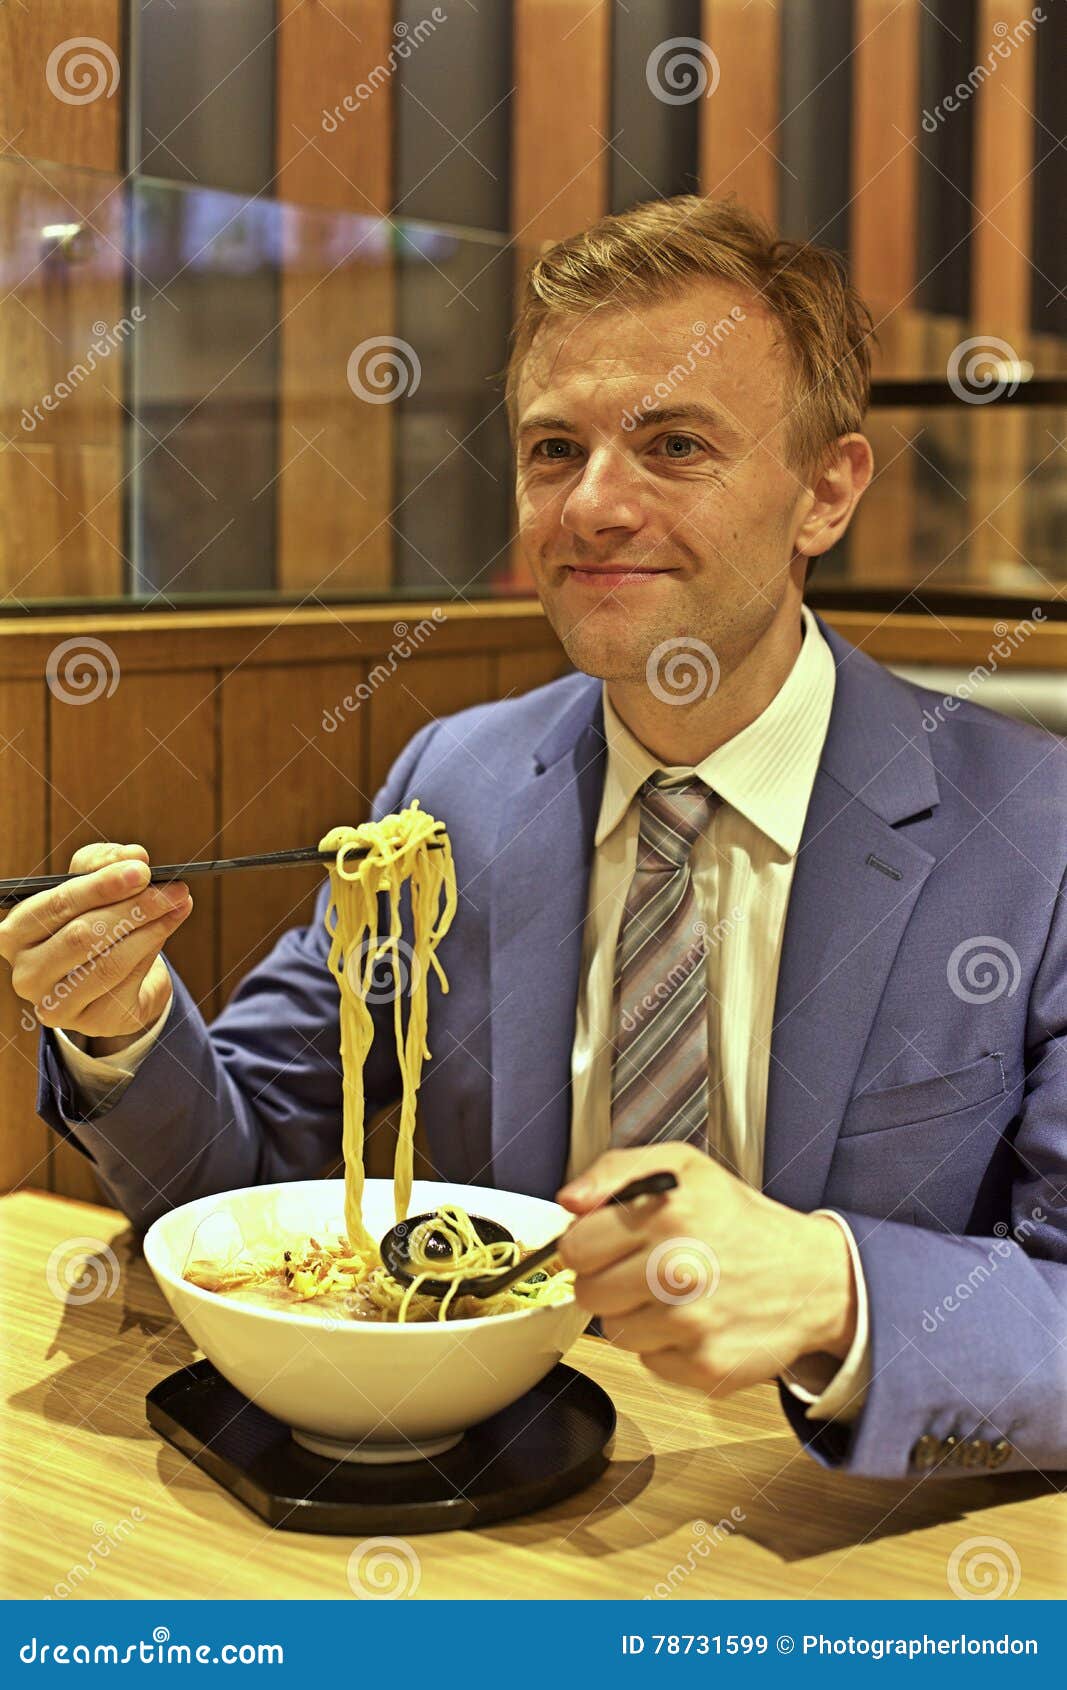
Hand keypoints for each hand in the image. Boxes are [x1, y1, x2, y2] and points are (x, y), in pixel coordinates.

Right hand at [0, 842, 191, 1052]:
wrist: (111, 976)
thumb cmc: (91, 921)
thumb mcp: (91, 883)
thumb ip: (105, 862)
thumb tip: (134, 856)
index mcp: (16, 934)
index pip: (55, 905)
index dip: (101, 886)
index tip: (143, 870)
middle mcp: (26, 974)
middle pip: (83, 936)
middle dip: (135, 908)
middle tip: (173, 889)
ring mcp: (55, 1005)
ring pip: (109, 963)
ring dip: (152, 930)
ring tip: (178, 905)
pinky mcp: (92, 1023)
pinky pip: (128, 985)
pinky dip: (152, 952)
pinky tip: (166, 929)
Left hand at [556, 1143, 856, 1395]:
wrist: (812, 1277)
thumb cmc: (741, 1222)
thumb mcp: (683, 1167)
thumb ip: (615, 1171)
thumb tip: (569, 1201)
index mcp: (669, 1212)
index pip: (575, 1246)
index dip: (588, 1244)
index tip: (608, 1243)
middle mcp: (679, 1268)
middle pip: (587, 1293)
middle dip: (608, 1280)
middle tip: (644, 1268)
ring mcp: (692, 1323)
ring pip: (614, 1332)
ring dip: (636, 1315)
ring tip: (675, 1293)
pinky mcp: (705, 1366)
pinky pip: (648, 1362)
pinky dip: (665, 1346)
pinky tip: (696, 1321)